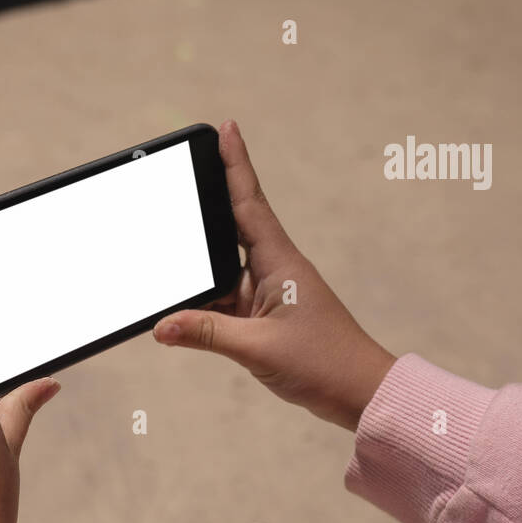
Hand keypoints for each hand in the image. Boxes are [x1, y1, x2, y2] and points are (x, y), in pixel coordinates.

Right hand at [153, 120, 395, 431]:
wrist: (360, 394)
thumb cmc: (325, 365)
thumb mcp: (257, 349)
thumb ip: (206, 334)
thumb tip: (161, 325)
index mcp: (279, 262)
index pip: (249, 202)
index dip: (236, 164)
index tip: (227, 127)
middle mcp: (273, 270)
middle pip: (230, 225)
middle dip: (205, 201)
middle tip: (181, 172)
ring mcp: (269, 293)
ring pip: (222, 268)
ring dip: (198, 264)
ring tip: (166, 251)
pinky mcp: (264, 317)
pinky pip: (224, 298)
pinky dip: (202, 303)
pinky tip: (179, 309)